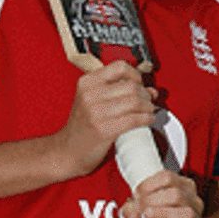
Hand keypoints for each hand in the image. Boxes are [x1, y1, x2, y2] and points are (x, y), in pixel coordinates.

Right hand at [54, 62, 154, 179]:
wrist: (68, 150)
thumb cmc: (83, 126)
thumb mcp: (93, 101)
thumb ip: (118, 91)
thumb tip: (150, 90)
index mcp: (87, 83)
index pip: (119, 67)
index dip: (135, 75)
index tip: (140, 83)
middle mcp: (90, 95)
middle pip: (131, 86)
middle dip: (145, 94)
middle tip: (148, 101)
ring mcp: (96, 112)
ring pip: (135, 102)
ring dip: (148, 107)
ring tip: (149, 111)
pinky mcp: (105, 130)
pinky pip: (134, 119)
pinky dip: (146, 119)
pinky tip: (148, 120)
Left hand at [121, 168, 205, 217]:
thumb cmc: (165, 217)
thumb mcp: (150, 206)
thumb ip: (134, 209)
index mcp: (184, 186)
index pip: (167, 177)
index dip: (148, 184)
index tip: (136, 194)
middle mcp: (193, 200)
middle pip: (176, 194)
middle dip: (152, 200)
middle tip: (139, 208)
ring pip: (187, 213)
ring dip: (164, 213)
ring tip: (148, 216)